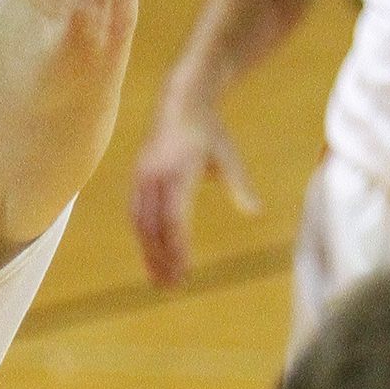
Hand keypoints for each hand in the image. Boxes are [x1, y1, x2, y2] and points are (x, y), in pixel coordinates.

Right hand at [130, 106, 261, 286]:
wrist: (179, 100)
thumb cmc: (207, 130)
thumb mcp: (228, 156)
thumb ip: (240, 186)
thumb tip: (254, 213)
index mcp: (175, 173)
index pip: (173, 219)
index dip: (176, 247)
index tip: (183, 271)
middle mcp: (152, 178)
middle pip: (151, 227)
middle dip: (159, 259)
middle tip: (170, 288)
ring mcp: (141, 178)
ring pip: (139, 223)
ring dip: (148, 253)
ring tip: (158, 278)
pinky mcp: (137, 179)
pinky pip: (135, 214)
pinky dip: (142, 237)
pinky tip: (150, 253)